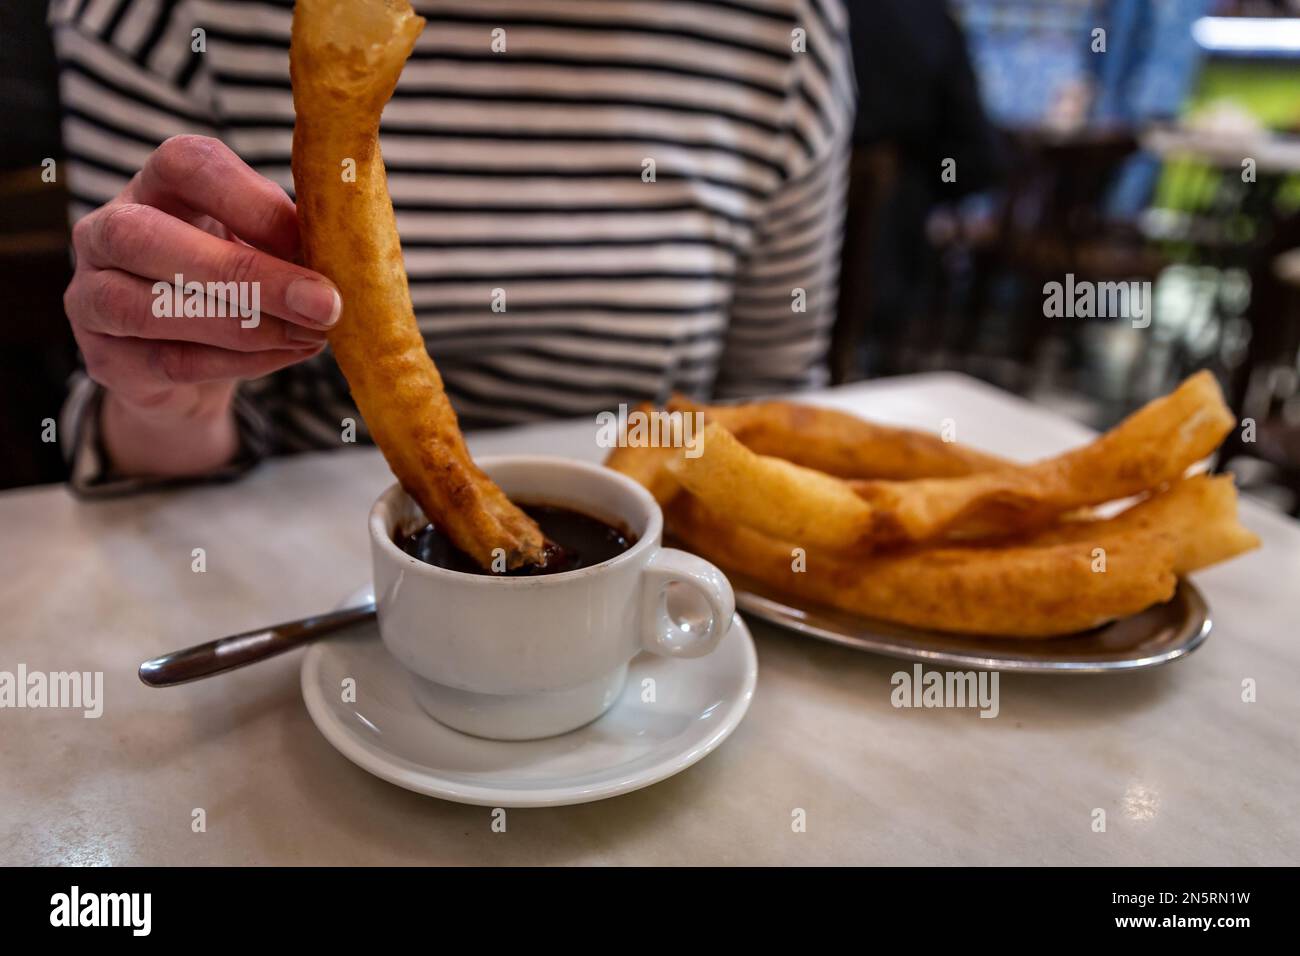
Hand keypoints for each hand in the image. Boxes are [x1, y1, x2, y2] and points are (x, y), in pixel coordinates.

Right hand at [63, 135, 340, 475]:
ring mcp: (90, 295)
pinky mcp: (103, 358)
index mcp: (156, 186)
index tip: (309, 240)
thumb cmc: (235, 284)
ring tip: (311, 335)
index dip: (248, 200)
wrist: (186, 361)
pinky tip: (287, 354)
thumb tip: (339, 255)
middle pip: (149, 238)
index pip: (184, 164)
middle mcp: (107, 231)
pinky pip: (169, 362)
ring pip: (148, 308)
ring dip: (244, 326)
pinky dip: (238, 363)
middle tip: (323, 303)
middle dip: (248, 274)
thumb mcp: (262, 246)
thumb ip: (288, 240)